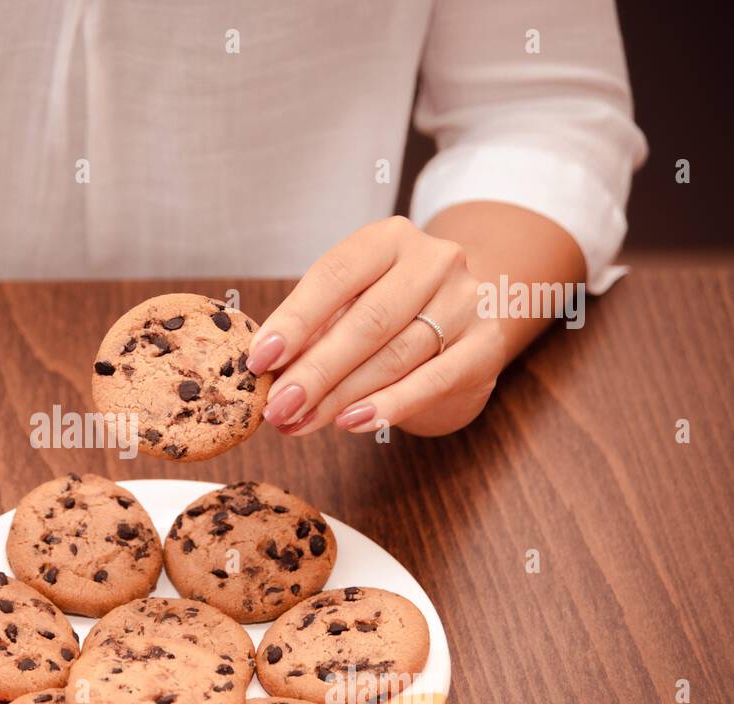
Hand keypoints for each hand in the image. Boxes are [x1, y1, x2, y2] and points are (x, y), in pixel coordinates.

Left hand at [247, 216, 505, 436]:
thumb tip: (266, 369)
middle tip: (276, 406)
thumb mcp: (350, 304)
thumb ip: (314, 329)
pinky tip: (352, 422)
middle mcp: (434, 261)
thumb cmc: (391, 311)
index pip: (334, 275)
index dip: (294, 320)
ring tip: (300, 422)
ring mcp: (466, 301)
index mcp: (389, 239)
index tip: (260, 359)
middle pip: (366, 322)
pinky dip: (388, 405)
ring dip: (340, 397)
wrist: (466, 321)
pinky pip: (431, 381)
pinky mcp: (485, 347)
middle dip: (314, 371)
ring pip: (394, 356)